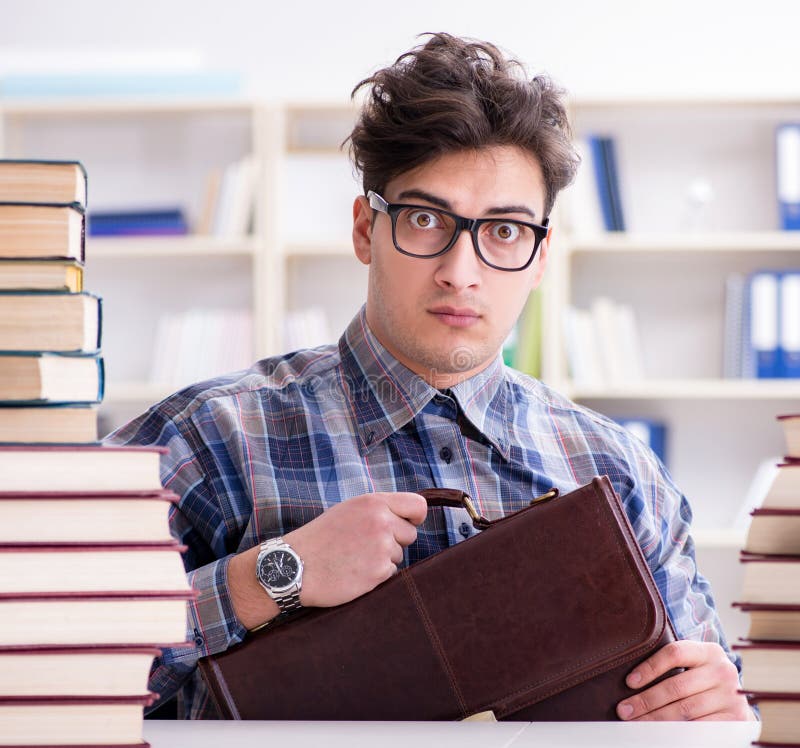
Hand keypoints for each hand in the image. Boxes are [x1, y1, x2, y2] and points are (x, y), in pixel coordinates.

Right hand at [286, 492, 428, 607]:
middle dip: (395, 542)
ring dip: (383, 560)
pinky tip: (354, 572)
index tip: (408, 524)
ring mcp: (382, 547)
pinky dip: (376, 576)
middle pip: (410, 535)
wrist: (294, 565)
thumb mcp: (348, 510)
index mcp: (374, 502)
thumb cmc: (320, 538)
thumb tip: (406, 518)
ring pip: (399, 555)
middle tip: (366, 546)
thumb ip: (377, 510)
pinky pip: (390, 573)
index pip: (418, 505)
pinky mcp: (379, 572)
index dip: (415, 518)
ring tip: (354, 559)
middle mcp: (382, 521)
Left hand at [616, 640, 755, 720]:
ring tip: (636, 723)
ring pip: (684, 710)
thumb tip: (632, 681)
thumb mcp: (695, 664)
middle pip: (676, 686)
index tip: (629, 682)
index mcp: (709, 651)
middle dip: (645, 700)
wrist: (738, 700)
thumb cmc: (705, 680)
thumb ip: (673, 666)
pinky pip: (698, 728)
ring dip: (656, 719)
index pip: (675, 653)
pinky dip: (675, 731)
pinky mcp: (735, 719)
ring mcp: (731, 696)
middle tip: (624, 710)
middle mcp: (723, 671)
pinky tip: (660, 733)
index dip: (650, 667)